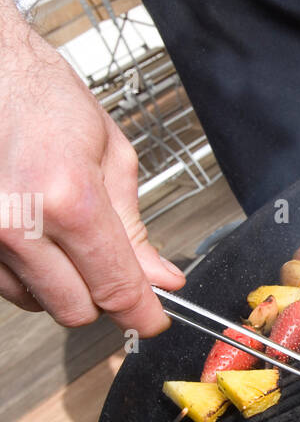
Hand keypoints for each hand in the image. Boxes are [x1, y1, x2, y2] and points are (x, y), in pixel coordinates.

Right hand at [0, 0, 184, 335]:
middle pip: (76, 310)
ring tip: (65, 235)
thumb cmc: (46, 101)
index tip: (153, 320)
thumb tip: (163, 280)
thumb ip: (136, 230)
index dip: (142, 313)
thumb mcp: (112, 157)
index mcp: (68, 198)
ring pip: (39, 304)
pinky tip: (37, 238)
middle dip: (101, 296)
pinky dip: (30, 275)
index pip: (115, 288)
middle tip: (110, 264)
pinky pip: (8, 287)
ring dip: (62, 285)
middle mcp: (19, 223)